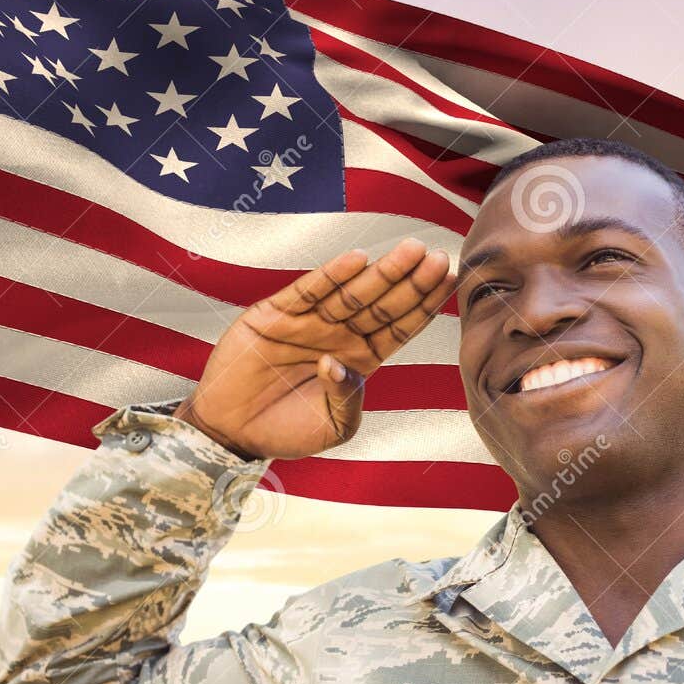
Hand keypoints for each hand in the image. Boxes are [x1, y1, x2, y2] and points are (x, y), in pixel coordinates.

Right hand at [174, 239, 455, 459]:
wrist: (233, 432)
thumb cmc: (288, 431)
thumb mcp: (333, 427)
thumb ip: (347, 399)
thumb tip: (340, 363)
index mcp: (360, 359)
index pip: (400, 326)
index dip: (424, 303)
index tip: (450, 279)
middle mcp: (339, 335)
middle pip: (382, 303)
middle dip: (410, 280)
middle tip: (437, 256)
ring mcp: (308, 322)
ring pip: (351, 292)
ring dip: (381, 271)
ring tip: (410, 250)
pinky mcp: (275, 315)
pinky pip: (307, 291)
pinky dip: (330, 275)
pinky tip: (356, 259)